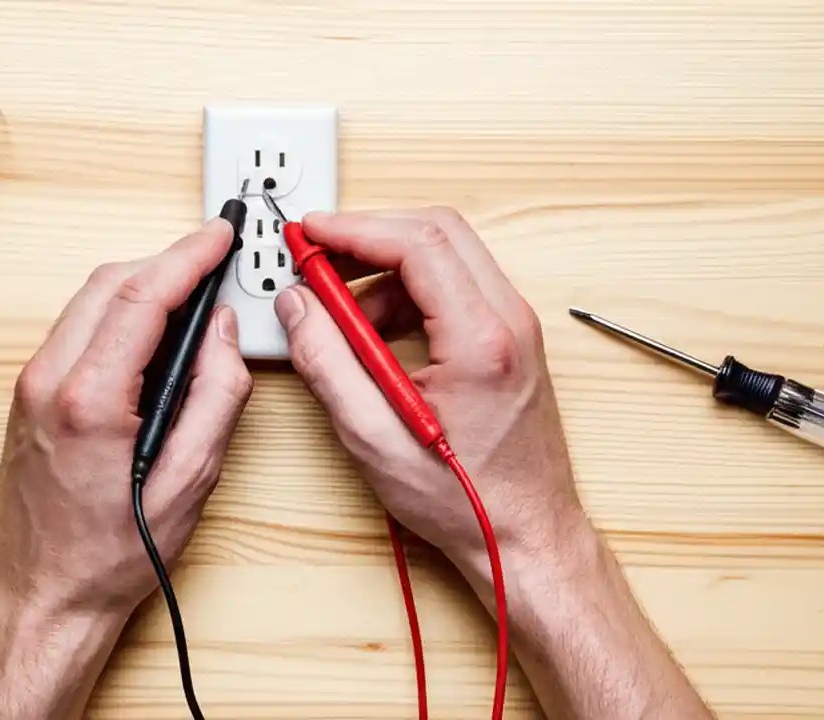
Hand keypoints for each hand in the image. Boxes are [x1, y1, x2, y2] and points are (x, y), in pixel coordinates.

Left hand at [0, 219, 251, 719]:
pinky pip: (75, 328)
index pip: (141, 296)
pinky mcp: (26, 396)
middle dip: (166, 261)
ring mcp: (28, 387)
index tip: (218, 236)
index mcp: (87, 401)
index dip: (188, 256)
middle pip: (109, 284)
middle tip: (212, 259)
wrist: (46, 595)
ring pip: (88, 301)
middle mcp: (46, 383)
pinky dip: (117, 312)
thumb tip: (222, 337)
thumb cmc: (111, 556)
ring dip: (141, 285)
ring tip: (190, 292)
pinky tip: (150, 329)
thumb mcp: (190, 483)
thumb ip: (216, 398)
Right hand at [273, 208, 713, 719]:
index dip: (352, 229)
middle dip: (367, 234)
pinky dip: (406, 292)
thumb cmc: (465, 500)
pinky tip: (372, 334)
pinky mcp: (508, 339)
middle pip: (436, 231)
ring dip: (385, 266)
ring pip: (446, 253)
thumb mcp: (374, 437)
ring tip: (338, 311)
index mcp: (481, 339)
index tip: (308, 233)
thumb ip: (326, 363)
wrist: (525, 536)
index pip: (416, 243)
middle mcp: (509, 321)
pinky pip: (454, 286)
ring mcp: (515, 327)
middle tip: (315, 254)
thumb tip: (298, 307)